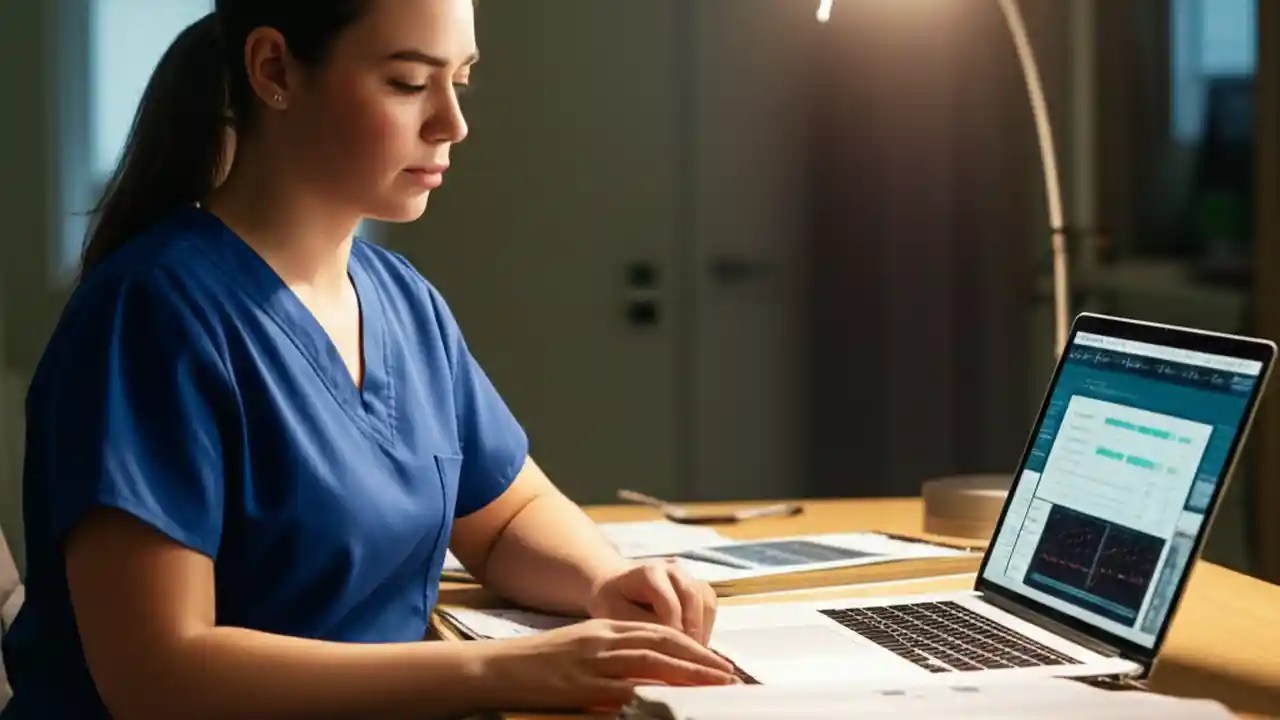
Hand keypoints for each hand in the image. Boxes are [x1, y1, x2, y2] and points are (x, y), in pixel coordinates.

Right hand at [479, 618, 737, 710]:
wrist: (498, 668)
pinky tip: (673, 698)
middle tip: (728, 672)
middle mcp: (603, 641)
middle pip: (661, 643)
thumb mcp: (581, 647)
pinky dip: (652, 691)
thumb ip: (615, 655)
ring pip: (650, 662)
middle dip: (699, 658)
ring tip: (715, 683)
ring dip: (688, 672)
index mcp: (604, 629)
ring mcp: (593, 663)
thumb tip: (651, 673)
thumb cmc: (539, 662)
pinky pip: (624, 688)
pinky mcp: (582, 686)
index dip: (691, 645)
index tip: (716, 659)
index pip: (658, 631)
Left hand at [585, 559, 718, 644]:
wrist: (613, 584)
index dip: (674, 632)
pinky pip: (710, 605)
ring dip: (703, 629)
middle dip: (693, 631)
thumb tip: (666, 647)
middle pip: (693, 597)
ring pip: (706, 601)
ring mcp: (688, 575)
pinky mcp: (697, 585)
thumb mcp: (614, 615)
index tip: (673, 657)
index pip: (670, 603)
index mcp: (649, 572)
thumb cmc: (611, 602)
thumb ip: (640, 627)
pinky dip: (706, 626)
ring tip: (692, 656)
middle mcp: (672, 569)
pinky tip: (694, 645)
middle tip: (689, 660)